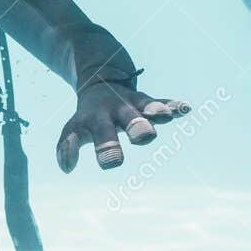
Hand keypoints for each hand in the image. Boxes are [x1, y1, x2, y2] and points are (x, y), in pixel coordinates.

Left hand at [56, 83, 190, 172]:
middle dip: (134, 128)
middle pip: (126, 120)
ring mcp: (132, 104)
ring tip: (164, 117)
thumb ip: (66, 147)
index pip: (93, 134)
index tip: (100, 164)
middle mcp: (114, 110)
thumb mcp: (72, 128)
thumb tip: (65, 167)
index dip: (95, 148)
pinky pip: (162, 101)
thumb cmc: (87, 117)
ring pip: (146, 106)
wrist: (99, 83)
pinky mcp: (147, 101)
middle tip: (141, 138)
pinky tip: (185, 108)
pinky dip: (173, 105)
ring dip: (155, 111)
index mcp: (93, 119)